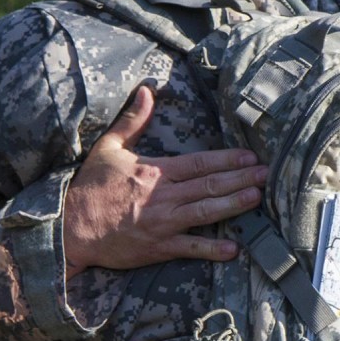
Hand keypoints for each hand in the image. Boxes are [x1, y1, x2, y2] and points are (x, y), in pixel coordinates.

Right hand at [63, 86, 266, 274]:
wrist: (71, 228)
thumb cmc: (89, 189)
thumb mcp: (108, 148)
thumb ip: (131, 121)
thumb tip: (145, 91)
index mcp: (156, 172)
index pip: (200, 163)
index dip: (228, 160)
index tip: (250, 157)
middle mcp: (164, 197)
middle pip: (211, 186)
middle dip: (241, 180)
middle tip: (267, 175)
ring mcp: (163, 223)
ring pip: (207, 212)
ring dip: (235, 205)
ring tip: (258, 199)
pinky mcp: (158, 247)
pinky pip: (191, 248)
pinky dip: (213, 249)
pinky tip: (234, 248)